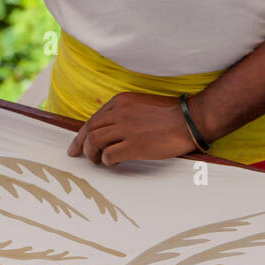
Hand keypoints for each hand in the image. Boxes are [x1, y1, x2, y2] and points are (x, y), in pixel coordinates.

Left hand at [66, 91, 197, 166]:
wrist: (189, 120)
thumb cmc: (169, 114)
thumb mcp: (140, 104)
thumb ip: (123, 112)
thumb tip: (108, 128)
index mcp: (121, 101)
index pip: (94, 118)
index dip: (83, 132)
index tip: (78, 142)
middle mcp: (120, 113)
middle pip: (89, 130)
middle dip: (80, 144)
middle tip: (76, 154)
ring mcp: (126, 129)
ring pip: (94, 142)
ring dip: (91, 154)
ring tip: (96, 161)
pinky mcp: (134, 145)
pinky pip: (109, 155)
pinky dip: (106, 161)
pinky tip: (112, 163)